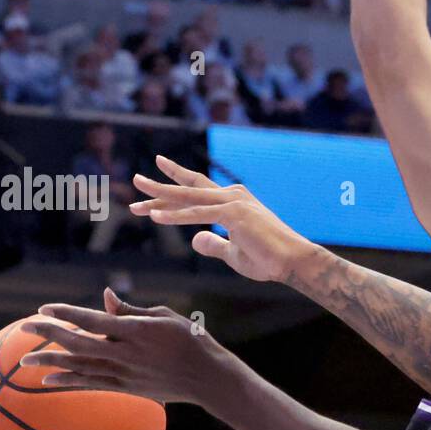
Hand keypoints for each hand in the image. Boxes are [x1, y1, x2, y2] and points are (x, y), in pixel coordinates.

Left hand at [18, 288, 229, 406]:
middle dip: (49, 335)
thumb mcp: (164, 316)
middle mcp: (127, 353)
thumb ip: (131, 310)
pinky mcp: (127, 388)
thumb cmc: (191, 340)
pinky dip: (68, 382)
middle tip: (24, 327)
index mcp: (136, 331)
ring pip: (80, 367)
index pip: (93, 320)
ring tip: (24, 362)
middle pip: (79, 344)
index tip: (44, 309)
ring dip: (50, 363)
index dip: (66, 314)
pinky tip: (48, 382)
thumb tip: (106, 297)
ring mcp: (125, 373)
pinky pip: (91, 385)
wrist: (208, 378)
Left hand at [130, 154, 314, 282]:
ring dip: (160, 198)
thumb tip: (195, 240)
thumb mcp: (233, 253)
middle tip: (136, 181)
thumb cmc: (269, 259)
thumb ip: (214, 244)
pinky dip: (175, 216)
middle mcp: (232, 195)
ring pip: (188, 198)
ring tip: (137, 200)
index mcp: (233, 201)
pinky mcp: (234, 215)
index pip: (199, 187)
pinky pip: (197, 215)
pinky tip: (155, 217)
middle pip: (188, 189)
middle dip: (160, 188)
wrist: (293, 261)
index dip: (177, 178)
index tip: (158, 168)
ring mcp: (233, 203)